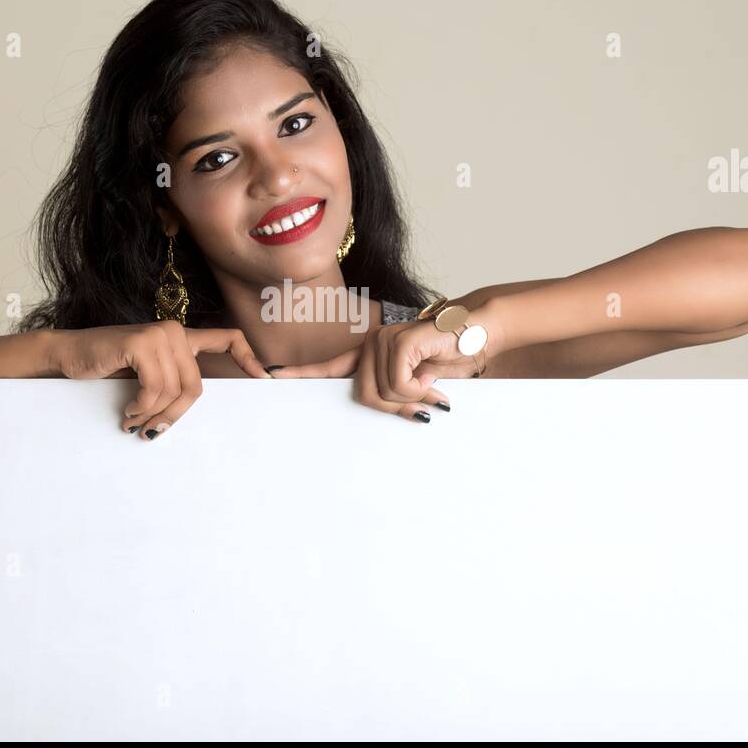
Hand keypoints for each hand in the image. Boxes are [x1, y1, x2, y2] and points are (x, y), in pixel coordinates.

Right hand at [49, 321, 271, 437]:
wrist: (70, 356)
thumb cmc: (108, 368)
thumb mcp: (147, 376)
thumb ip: (172, 384)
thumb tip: (188, 412)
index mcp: (182, 339)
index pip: (227, 339)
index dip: (249, 358)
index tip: (265, 378)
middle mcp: (175, 332)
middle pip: (195, 387)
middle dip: (175, 415)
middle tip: (151, 431)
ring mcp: (159, 334)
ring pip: (174, 391)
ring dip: (152, 415)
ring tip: (132, 421)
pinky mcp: (141, 342)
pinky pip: (155, 388)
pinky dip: (141, 408)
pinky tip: (127, 411)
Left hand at [267, 318, 482, 421]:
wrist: (477, 330)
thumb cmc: (449, 358)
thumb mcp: (420, 386)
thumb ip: (399, 396)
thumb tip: (404, 417)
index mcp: (370, 355)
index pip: (330, 368)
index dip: (301, 373)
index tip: (270, 376)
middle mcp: (370, 345)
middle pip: (363, 398)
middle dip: (396, 408)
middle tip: (425, 400)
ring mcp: (382, 339)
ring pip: (382, 394)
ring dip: (412, 397)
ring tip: (431, 380)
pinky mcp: (397, 341)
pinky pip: (398, 385)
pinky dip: (419, 388)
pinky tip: (432, 371)